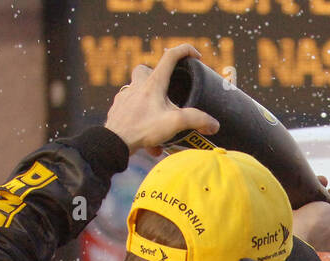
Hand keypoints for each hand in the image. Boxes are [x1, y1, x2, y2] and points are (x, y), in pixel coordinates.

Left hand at [104, 47, 218, 153]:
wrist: (114, 141)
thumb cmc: (143, 128)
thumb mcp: (174, 123)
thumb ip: (197, 121)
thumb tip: (214, 125)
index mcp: (153, 83)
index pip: (170, 56)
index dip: (185, 51)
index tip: (196, 57)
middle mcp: (137, 85)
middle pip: (145, 70)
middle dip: (156, 76)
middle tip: (166, 91)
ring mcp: (125, 96)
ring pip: (137, 90)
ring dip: (148, 100)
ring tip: (157, 118)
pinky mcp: (118, 109)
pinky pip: (131, 108)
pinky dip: (140, 117)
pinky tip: (145, 131)